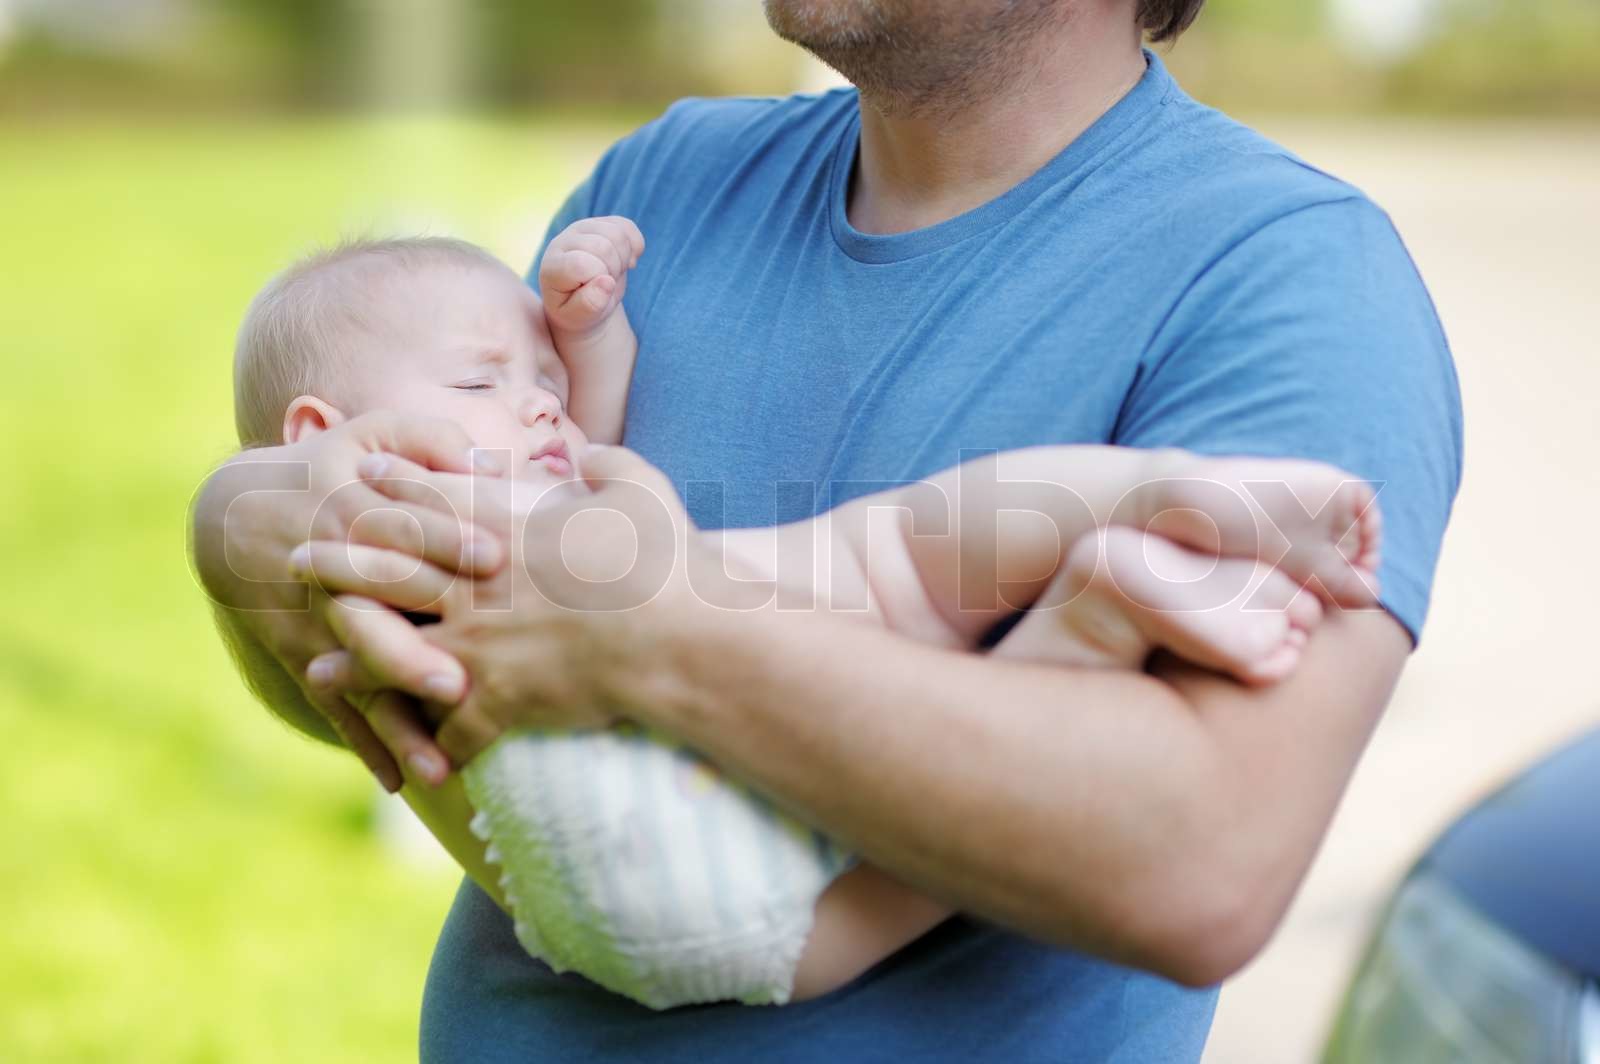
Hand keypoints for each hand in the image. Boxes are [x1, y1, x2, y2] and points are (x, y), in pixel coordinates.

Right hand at [191, 410, 506, 786]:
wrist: (239, 517)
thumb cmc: (336, 468)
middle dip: (416, 646)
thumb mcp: (375, 436)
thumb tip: (489, 466)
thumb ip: (433, 443)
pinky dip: (366, 744)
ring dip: (396, 719)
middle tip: (462, 682)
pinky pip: (337, 707)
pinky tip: (400, 782)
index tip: (496, 556)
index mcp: (353, 508)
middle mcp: (331, 572)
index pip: (404, 523)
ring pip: (358, 674)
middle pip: (375, 610)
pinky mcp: (307, 660)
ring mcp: (316, 623)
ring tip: (439, 766)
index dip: (448, 537)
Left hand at [296, 445, 721, 765]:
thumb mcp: (641, 490)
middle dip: (337, 565)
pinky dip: (429, 746)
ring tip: (314, 667)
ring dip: (352, 663)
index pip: (434, 500)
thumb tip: (595, 456)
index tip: (360, 475)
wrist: (679, 636)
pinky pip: (449, 727)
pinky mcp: (498, 701)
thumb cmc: (667, 559)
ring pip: (393, 653)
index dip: (394, 484)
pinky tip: (411, 761)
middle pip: (385, 570)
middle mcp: (476, 584)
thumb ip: (609, 466)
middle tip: (296, 559)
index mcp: (507, 530)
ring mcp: (479, 645)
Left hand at [537, 216, 644, 337]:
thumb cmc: (577, 311)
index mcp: (552, 267)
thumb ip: (589, 304)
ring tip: (613, 273)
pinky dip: (634, 246)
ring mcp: (580, 228)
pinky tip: (625, 261)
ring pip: (617, 233)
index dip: (600, 281)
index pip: (581, 263)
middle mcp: (562, 242)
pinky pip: (626, 226)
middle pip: (604, 246)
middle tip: (606, 284)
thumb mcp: (579, 317)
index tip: (597, 293)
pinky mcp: (599, 223)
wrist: (580, 300)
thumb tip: (606, 282)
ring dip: (624, 258)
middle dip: (613, 270)